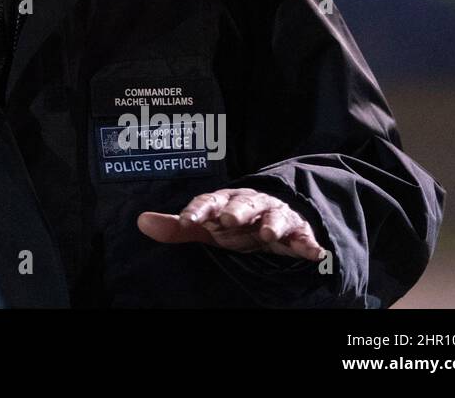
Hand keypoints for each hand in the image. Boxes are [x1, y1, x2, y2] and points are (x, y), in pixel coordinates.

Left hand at [137, 188, 324, 260]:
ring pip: (275, 217)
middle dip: (237, 210)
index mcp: (226, 201)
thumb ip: (177, 227)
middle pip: (243, 204)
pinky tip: (314, 252)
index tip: (186, 220)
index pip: (209, 202)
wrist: (273, 220)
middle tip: (228, 219)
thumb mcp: (206, 226)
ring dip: (272, 224)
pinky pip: (304, 237)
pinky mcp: (298, 231)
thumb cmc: (234, 224)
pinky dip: (308, 243)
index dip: (197, 210)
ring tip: (268, 233)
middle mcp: (251, 204)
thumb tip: (140, 222)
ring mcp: (276, 216)